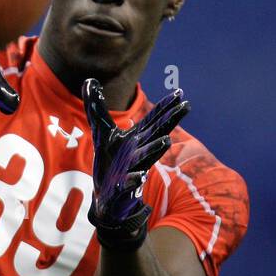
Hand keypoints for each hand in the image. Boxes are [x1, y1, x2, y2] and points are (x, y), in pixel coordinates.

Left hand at [82, 78, 189, 249]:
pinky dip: (133, 181)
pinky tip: (137, 178)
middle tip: (186, 106)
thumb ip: (97, 107)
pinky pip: (129, 183)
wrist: (108, 195)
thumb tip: (89, 80)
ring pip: (146, 158)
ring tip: (166, 140)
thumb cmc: (111, 161)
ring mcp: (132, 168)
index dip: (166, 107)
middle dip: (170, 120)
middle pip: (157, 133)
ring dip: (156, 149)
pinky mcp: (123, 187)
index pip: (154, 120)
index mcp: (137, 138)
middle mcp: (139, 151)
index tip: (180, 93)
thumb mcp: (101, 132)